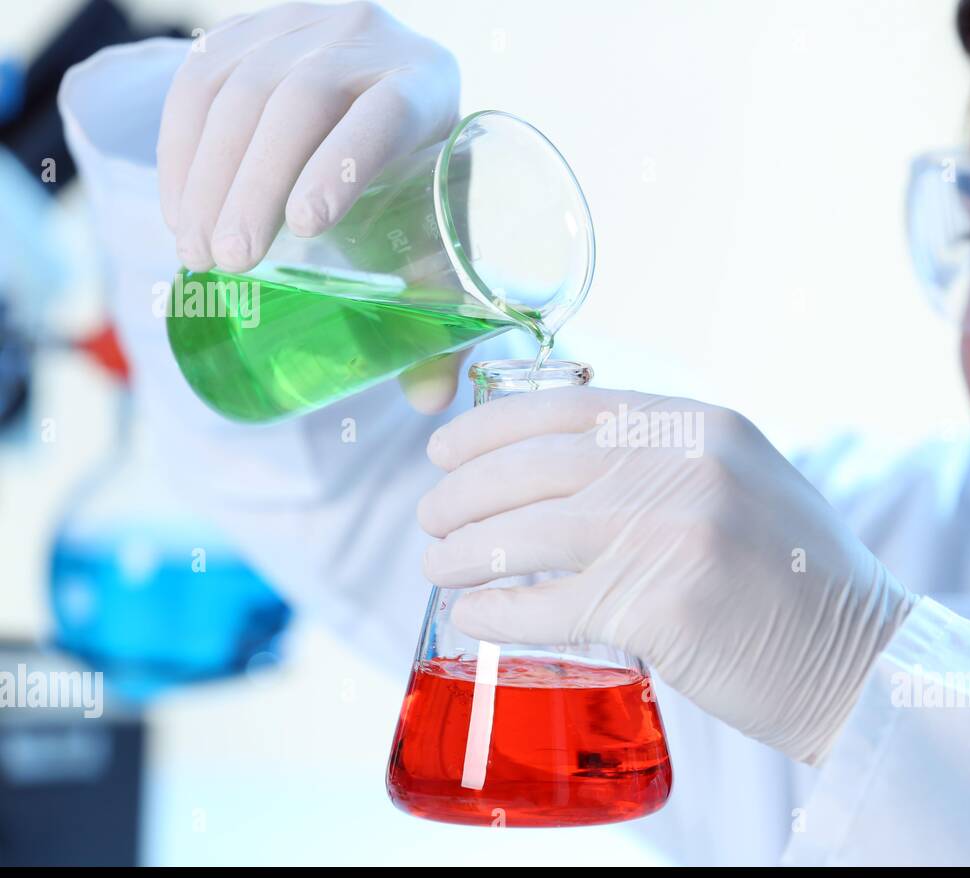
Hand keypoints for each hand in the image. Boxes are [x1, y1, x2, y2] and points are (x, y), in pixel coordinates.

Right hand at [156, 1, 463, 410]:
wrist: (395, 88)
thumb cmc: (425, 182)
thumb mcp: (444, 230)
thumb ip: (446, 313)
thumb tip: (431, 402)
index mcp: (429, 87)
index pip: (385, 114)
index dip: (343, 163)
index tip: (307, 227)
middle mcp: (368, 40)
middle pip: (299, 101)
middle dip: (254, 184)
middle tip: (229, 263)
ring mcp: (302, 27)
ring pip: (240, 89)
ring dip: (207, 176)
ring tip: (197, 250)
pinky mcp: (249, 31)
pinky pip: (198, 78)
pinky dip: (180, 148)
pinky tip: (178, 208)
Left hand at [419, 388, 917, 763]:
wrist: (861, 660)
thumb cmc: (795, 579)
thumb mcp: (744, 482)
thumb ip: (665, 459)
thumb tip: (558, 462)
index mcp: (701, 423)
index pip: (565, 407)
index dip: (488, 428)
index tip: (443, 452)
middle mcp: (686, 463)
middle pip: (534, 467)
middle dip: (463, 494)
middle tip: (431, 518)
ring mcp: (674, 532)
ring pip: (528, 532)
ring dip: (465, 550)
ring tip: (437, 565)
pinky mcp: (663, 606)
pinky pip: (547, 604)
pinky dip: (496, 609)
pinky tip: (472, 613)